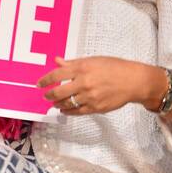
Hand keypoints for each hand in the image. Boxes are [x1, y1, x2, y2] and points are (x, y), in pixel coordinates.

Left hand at [37, 56, 165, 114]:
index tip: (39, 84)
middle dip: (49, 95)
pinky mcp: (95, 108)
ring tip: (55, 103)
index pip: (57, 74)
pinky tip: (64, 110)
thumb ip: (73, 63)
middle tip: (46, 96)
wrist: (133, 81)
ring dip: (58, 104)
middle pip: (58, 92)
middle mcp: (84, 83)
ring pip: (66, 103)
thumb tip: (57, 61)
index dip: (45, 80)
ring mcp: (89, 97)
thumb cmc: (114, 67)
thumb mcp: (93, 60)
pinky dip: (68, 112)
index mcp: (82, 68)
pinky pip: (77, 112)